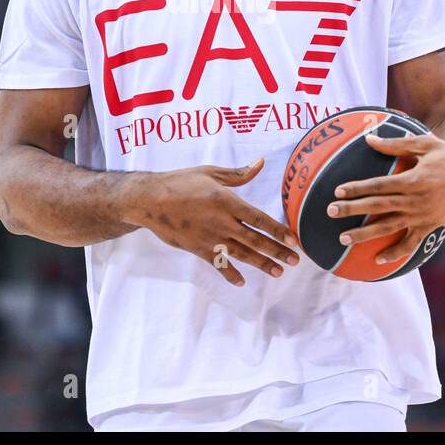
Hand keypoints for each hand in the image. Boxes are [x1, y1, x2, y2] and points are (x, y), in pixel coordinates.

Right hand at [121, 158, 300, 286]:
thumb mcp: (210, 172)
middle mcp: (222, 222)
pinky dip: (230, 273)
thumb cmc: (180, 181)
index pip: (259, 218)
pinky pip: (218, 264)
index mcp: (227, 201)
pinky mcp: (198, 248)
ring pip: (242, 254)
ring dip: (262, 264)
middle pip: (255, 240)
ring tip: (278, 271)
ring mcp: (210, 238)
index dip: (278, 230)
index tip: (293, 240)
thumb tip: (260, 163)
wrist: (149, 199)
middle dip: (277, 251)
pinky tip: (242, 281)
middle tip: (295, 260)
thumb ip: (238, 173)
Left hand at [328, 132, 444, 264]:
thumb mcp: (426, 144)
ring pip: (389, 227)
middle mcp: (416, 200)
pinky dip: (395, 252)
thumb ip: (395, 145)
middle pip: (378, 207)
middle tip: (330, 212)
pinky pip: (410, 243)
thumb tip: (368, 139)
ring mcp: (423, 216)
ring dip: (365, 235)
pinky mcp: (430, 226)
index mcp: (413, 179)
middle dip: (352, 210)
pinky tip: (377, 260)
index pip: (379, 185)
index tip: (338, 191)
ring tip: (343, 238)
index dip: (357, 188)